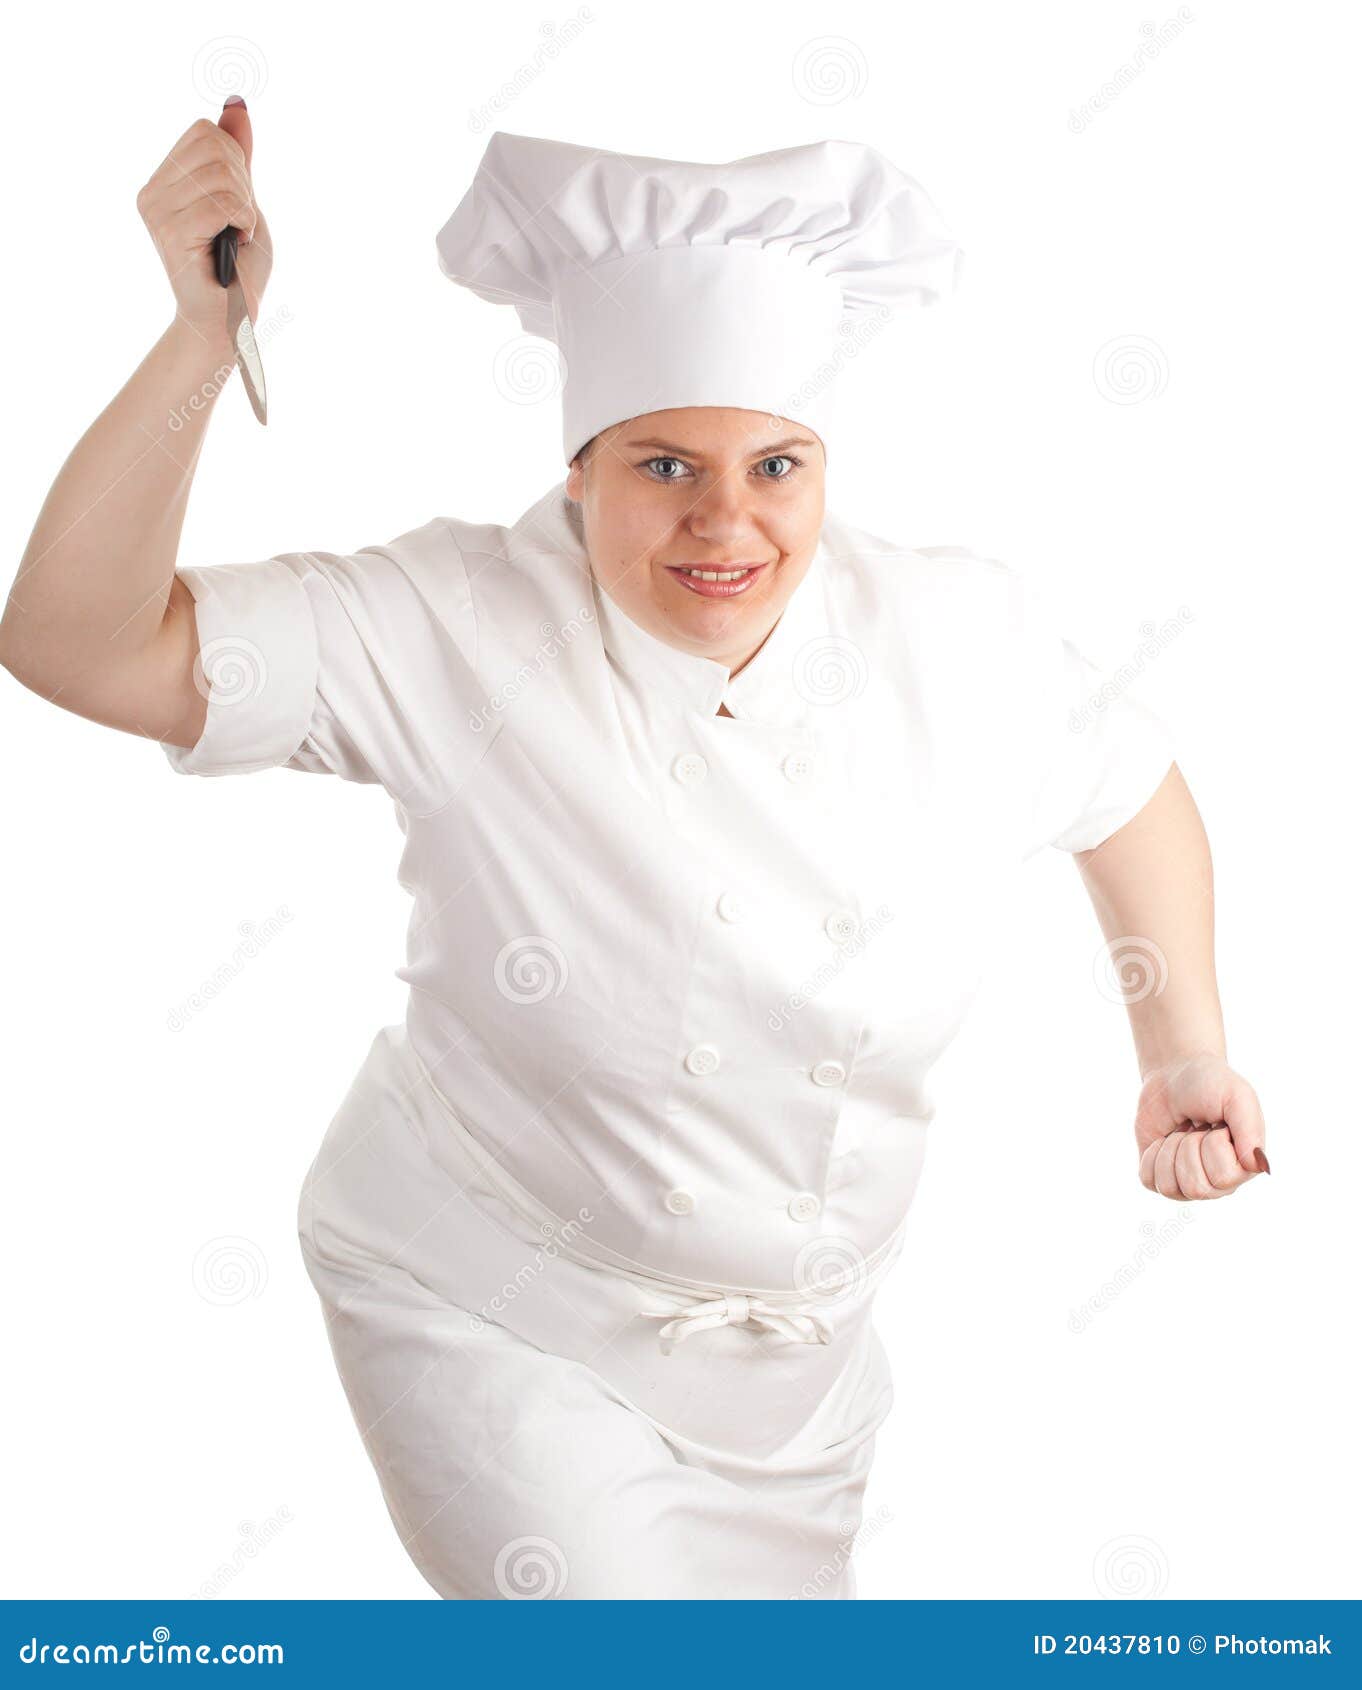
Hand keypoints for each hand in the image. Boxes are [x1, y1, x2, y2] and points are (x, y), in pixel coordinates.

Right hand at [136, 97, 272, 346]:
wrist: (229, 322)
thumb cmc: (237, 270)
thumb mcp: (244, 201)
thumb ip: (237, 156)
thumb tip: (236, 105)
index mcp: (164, 180)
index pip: (205, 132)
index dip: (236, 163)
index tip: (237, 202)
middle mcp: (151, 192)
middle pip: (214, 146)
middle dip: (243, 184)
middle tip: (237, 222)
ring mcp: (156, 212)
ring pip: (221, 175)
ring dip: (245, 207)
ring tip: (233, 236)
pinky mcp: (170, 233)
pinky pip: (222, 204)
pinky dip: (243, 223)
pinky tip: (233, 244)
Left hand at [1134, 1051, 1269, 1199]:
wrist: (1173, 1073)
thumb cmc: (1211, 1084)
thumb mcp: (1237, 1096)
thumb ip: (1250, 1131)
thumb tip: (1257, 1167)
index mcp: (1243, 1167)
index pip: (1222, 1178)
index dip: (1212, 1146)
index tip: (1217, 1125)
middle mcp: (1218, 1182)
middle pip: (1195, 1188)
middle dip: (1188, 1148)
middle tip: (1195, 1128)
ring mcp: (1188, 1181)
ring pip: (1169, 1188)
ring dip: (1169, 1152)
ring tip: (1181, 1133)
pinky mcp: (1160, 1176)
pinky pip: (1149, 1182)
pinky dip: (1151, 1156)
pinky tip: (1163, 1140)